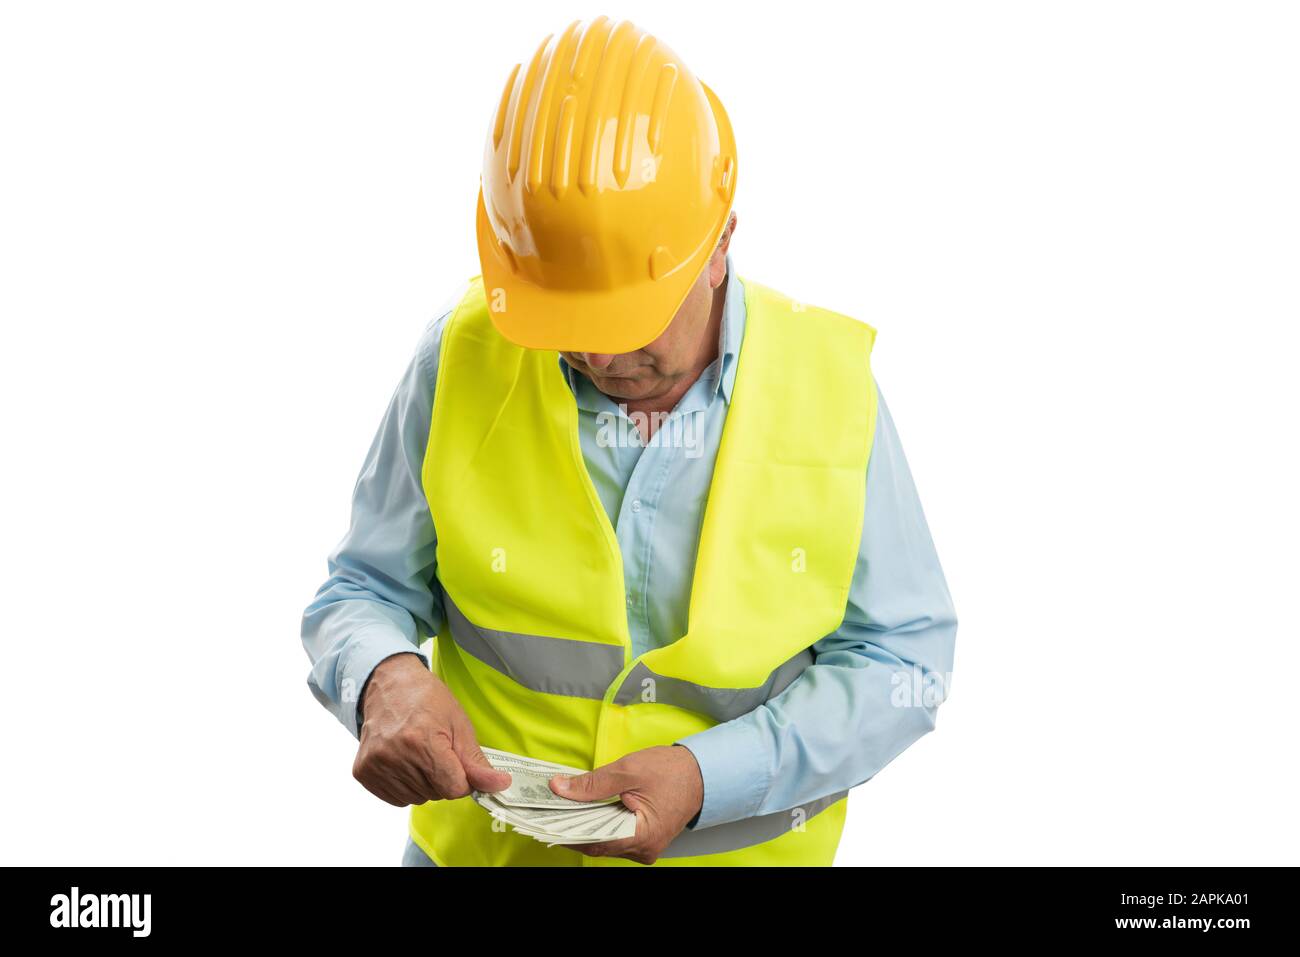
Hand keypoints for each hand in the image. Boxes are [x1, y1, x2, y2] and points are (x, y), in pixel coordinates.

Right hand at [352, 653, 510, 805]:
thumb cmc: (426, 699)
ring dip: (425, 783)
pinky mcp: (363, 772)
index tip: (459, 762)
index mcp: (422, 741)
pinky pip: (397, 798)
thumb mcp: (459, 724)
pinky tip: (404, 761)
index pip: (454, 787)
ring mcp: (376, 765)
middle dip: (444, 778)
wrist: (388, 685)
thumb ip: (476, 761)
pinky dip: (406, 785)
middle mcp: (395, 756)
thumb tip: (500, 785)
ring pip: (417, 798)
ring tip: (418, 753)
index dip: (463, 778)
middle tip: (436, 750)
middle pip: (436, 794)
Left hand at [549, 744, 703, 864]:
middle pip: (597, 844)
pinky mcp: (644, 839)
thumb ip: (592, 783)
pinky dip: (599, 824)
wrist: (702, 772)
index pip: (593, 841)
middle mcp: (644, 849)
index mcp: (642, 837)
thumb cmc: (672, 771)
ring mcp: (645, 846)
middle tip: (547, 812)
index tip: (543, 821)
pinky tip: (584, 811)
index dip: (565, 832)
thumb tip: (560, 788)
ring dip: (584, 825)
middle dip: (571, 828)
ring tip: (561, 809)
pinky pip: (615, 836)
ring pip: (605, 841)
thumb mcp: (629, 770)